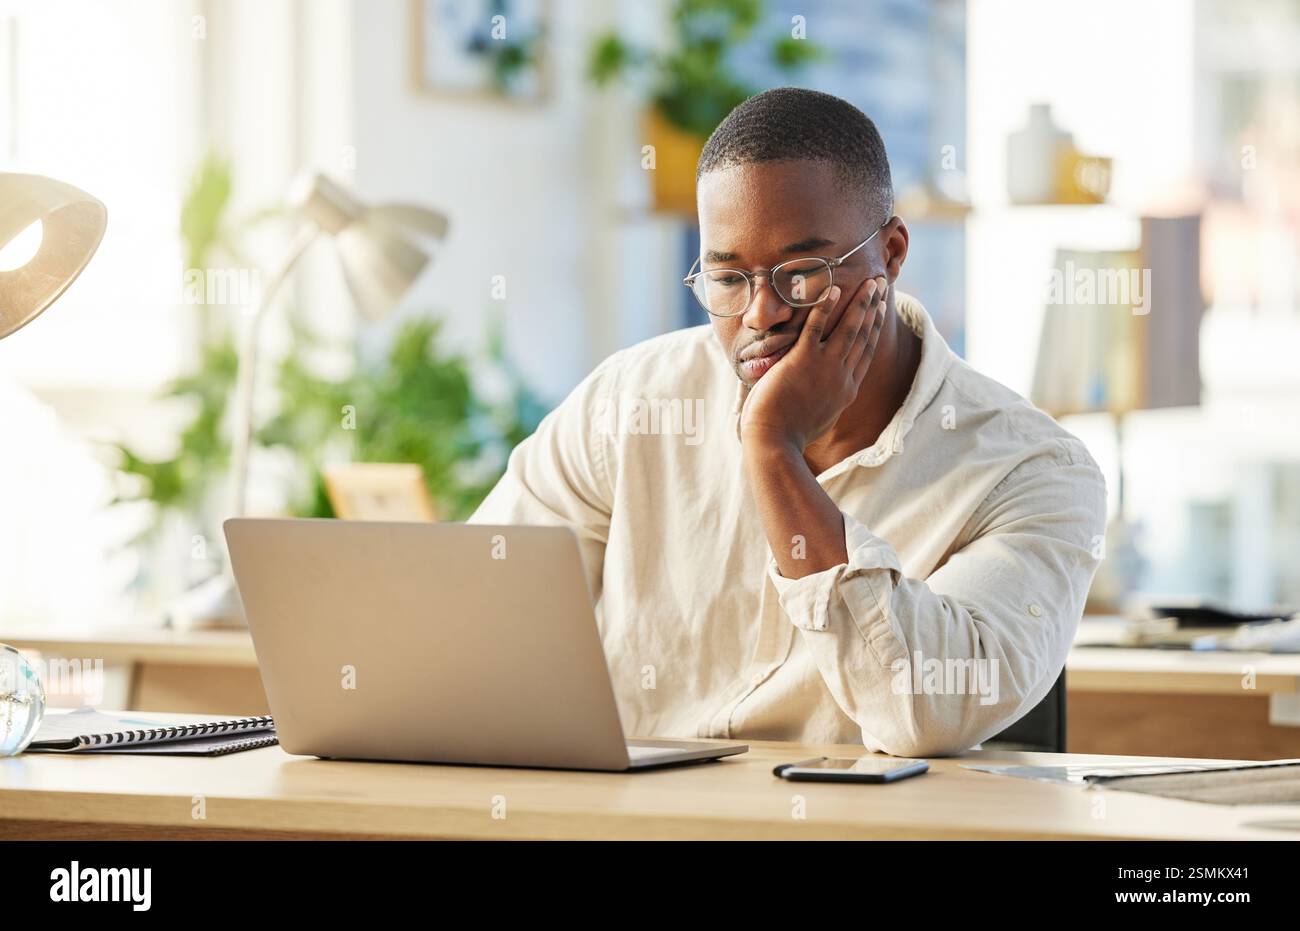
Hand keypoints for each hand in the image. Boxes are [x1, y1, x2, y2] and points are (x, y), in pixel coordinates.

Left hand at [739, 275, 887, 451]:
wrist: (774, 443)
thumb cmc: (788, 435)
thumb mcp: (818, 420)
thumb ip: (825, 402)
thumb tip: (825, 397)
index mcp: (846, 391)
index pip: (865, 352)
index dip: (875, 328)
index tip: (881, 310)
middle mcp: (842, 377)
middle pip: (863, 336)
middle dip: (874, 308)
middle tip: (881, 285)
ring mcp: (824, 368)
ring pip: (849, 329)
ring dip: (861, 303)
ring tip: (870, 283)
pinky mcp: (802, 361)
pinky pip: (817, 328)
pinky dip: (826, 308)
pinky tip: (833, 290)